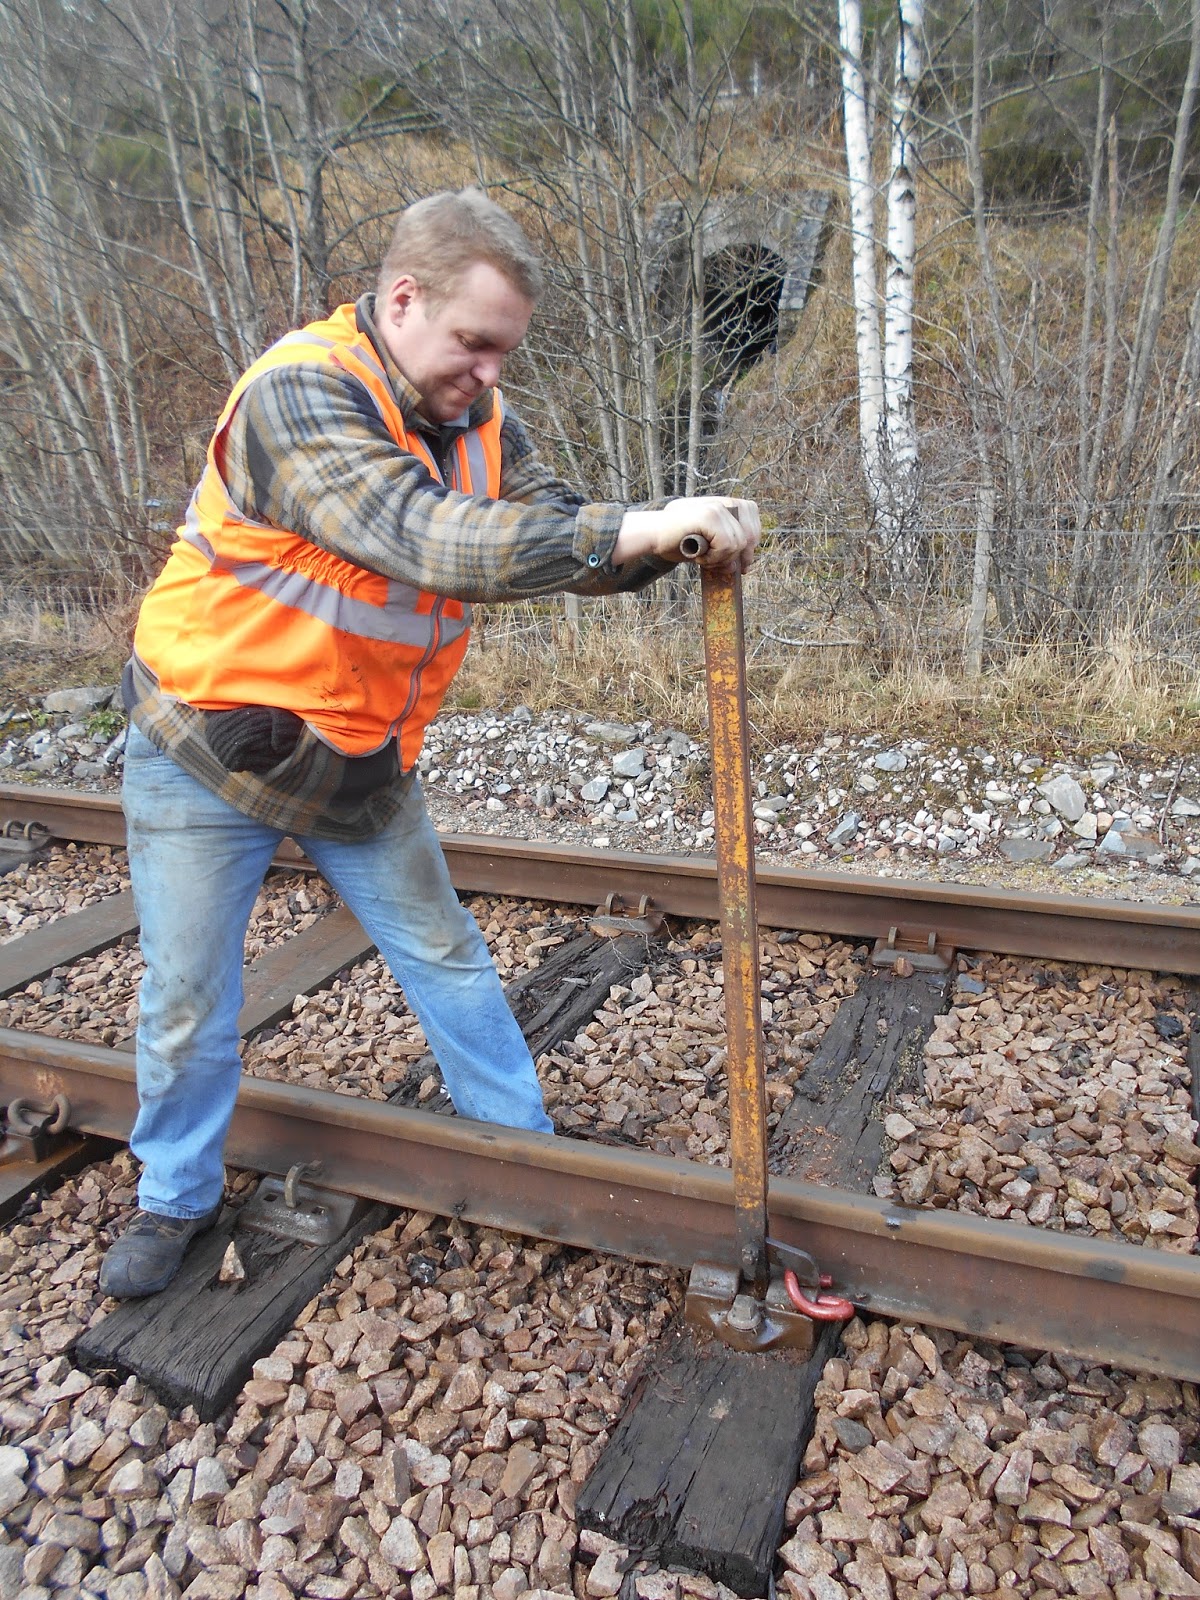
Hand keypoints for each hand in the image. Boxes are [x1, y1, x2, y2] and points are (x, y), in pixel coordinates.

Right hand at [614, 496, 760, 573]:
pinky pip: (727, 545)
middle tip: (717, 564)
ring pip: (738, 544)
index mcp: (725, 505)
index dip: (751, 544)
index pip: (754, 523)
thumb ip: (726, 547)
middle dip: (739, 556)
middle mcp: (723, 503)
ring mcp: (717, 507)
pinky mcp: (710, 516)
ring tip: (701, 557)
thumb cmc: (676, 540)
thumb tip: (742, 565)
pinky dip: (713, 558)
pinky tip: (698, 556)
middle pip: (750, 536)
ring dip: (720, 558)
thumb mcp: (707, 543)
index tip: (741, 562)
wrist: (652, 535)